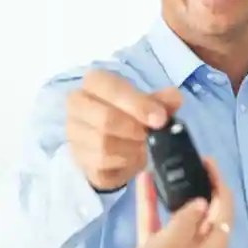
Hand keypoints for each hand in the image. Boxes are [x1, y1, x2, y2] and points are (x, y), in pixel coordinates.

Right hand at [66, 69, 183, 190]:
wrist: (117, 146)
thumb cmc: (132, 116)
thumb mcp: (150, 104)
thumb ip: (162, 100)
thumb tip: (173, 98)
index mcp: (95, 82)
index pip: (110, 87)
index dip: (137, 104)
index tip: (160, 119)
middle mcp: (78, 105)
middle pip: (104, 119)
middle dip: (134, 130)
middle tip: (150, 135)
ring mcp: (74, 133)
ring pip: (102, 145)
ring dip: (131, 148)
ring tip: (145, 147)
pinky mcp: (79, 159)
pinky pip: (101, 165)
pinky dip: (122, 163)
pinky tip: (133, 158)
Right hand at [90, 157, 233, 247]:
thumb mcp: (172, 240)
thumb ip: (188, 216)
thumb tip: (201, 203)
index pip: (225, 210)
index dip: (218, 183)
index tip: (207, 161)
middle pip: (207, 214)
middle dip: (200, 187)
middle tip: (191, 163)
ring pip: (183, 219)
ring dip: (175, 195)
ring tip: (171, 169)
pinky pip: (163, 228)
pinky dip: (156, 209)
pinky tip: (145, 184)